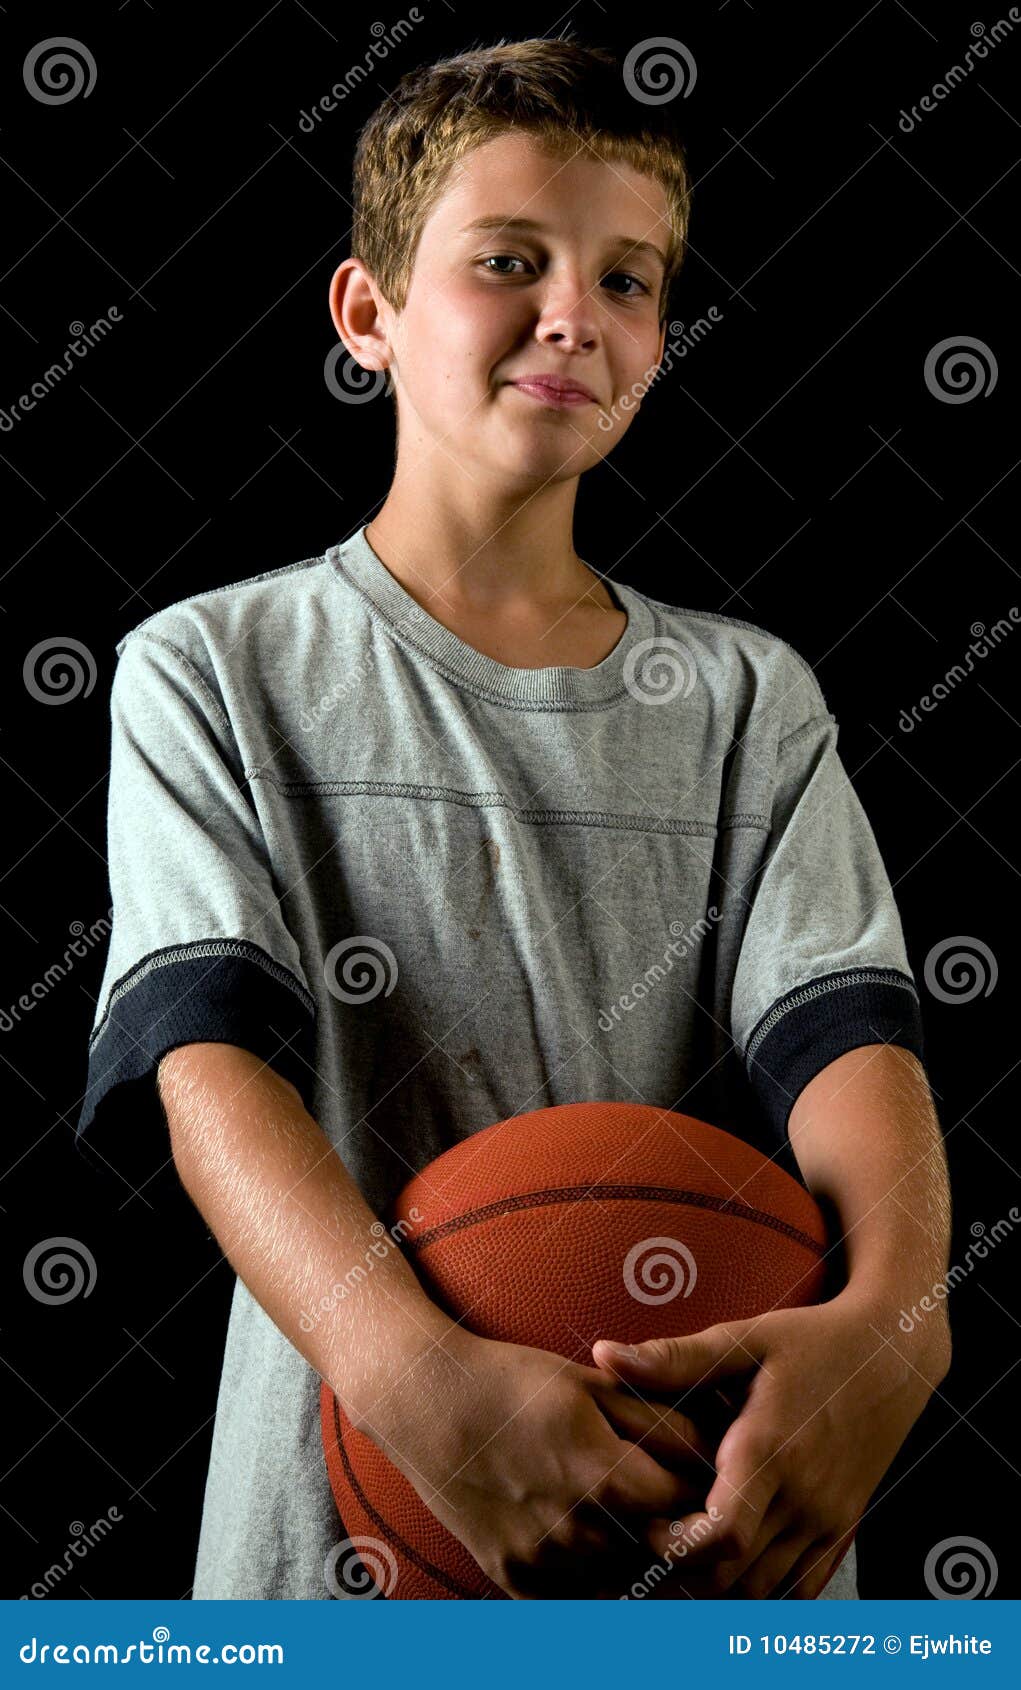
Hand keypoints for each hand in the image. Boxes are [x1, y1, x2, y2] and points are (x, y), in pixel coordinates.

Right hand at [362, 1325, 717, 1598]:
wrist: (425, 1406)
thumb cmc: (512, 1382)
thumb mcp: (590, 1383)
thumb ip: (657, 1418)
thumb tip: (715, 1446)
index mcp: (599, 1472)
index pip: (686, 1503)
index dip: (707, 1487)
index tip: (715, 1473)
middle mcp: (574, 1528)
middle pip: (663, 1551)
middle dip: (683, 1527)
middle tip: (689, 1501)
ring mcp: (543, 1562)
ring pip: (627, 1579)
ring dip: (646, 1554)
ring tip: (647, 1515)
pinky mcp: (517, 1581)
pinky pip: (583, 1595)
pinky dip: (602, 1573)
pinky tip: (603, 1536)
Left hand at [592, 1295, 950, 1598]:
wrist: (894, 1356)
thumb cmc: (813, 1341)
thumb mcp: (745, 1338)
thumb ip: (675, 1358)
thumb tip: (603, 1354)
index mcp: (772, 1449)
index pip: (723, 1534)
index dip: (675, 1547)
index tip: (643, 1526)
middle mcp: (803, 1496)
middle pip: (733, 1577)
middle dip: (679, 1576)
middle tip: (643, 1549)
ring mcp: (827, 1520)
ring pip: (762, 1593)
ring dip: (714, 1589)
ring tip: (675, 1560)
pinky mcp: (841, 1530)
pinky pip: (798, 1591)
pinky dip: (759, 1594)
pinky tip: (726, 1572)